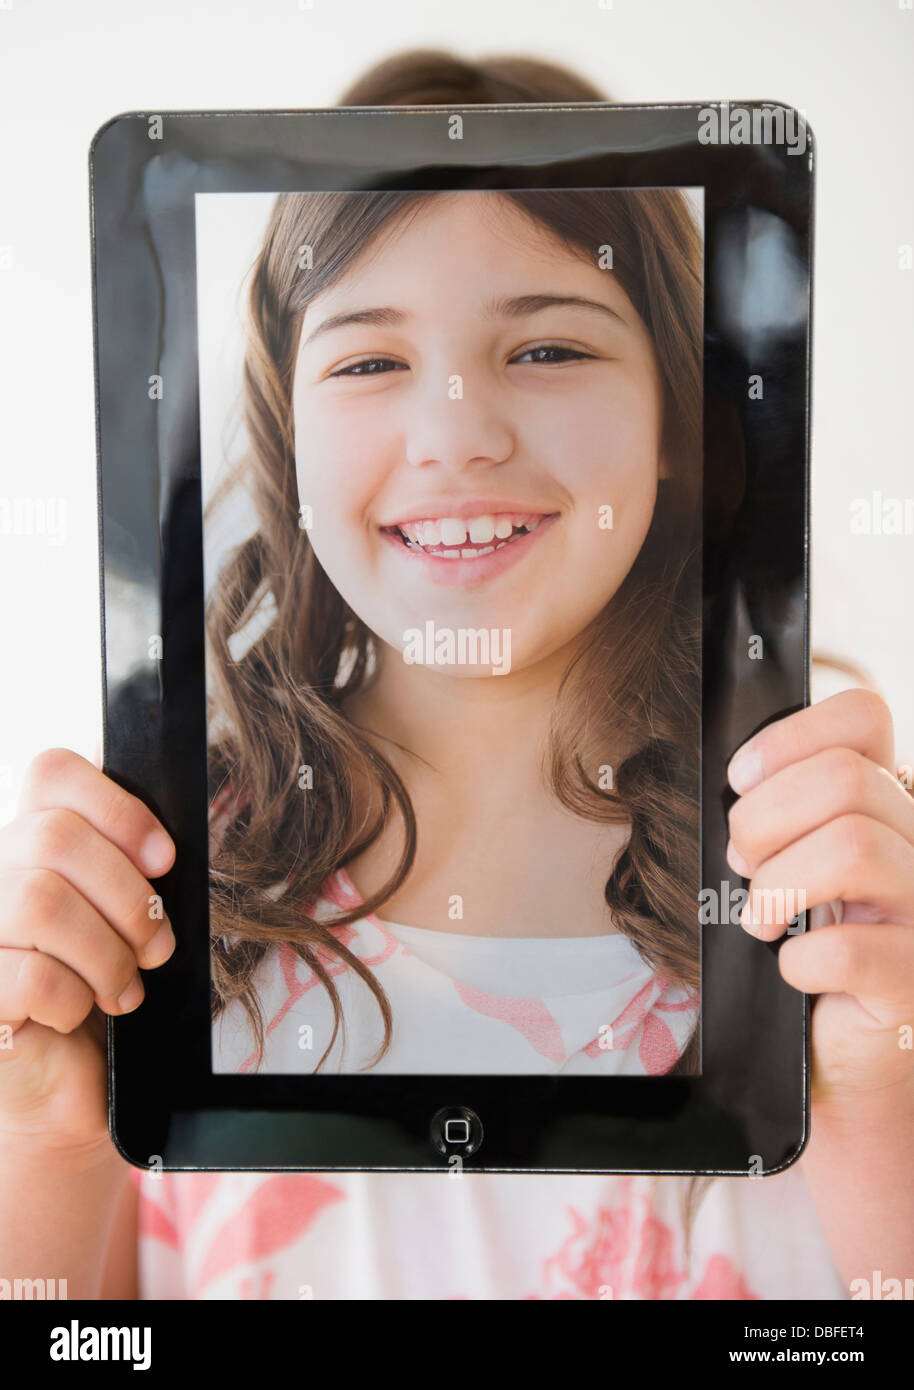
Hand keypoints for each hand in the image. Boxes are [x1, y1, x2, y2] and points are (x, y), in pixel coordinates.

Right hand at [0, 747, 175, 1159]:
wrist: (69, 1091)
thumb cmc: (102, 996)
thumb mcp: (125, 921)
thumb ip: (132, 872)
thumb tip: (166, 852)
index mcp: (27, 842)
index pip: (52, 773)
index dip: (117, 808)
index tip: (164, 860)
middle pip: (56, 836)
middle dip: (128, 897)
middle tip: (156, 946)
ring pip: (42, 901)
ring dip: (105, 953)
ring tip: (122, 987)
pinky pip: (30, 974)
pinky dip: (72, 998)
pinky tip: (77, 1014)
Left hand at [725, 689, 913, 1106]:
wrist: (839, 1065)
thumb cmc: (804, 954)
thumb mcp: (787, 866)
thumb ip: (779, 814)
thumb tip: (732, 781)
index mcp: (889, 804)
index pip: (863, 716)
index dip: (789, 738)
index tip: (740, 780)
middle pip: (845, 779)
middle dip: (764, 821)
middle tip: (742, 866)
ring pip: (853, 847)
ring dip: (780, 885)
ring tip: (762, 921)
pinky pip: (850, 948)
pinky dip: (801, 960)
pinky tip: (794, 972)